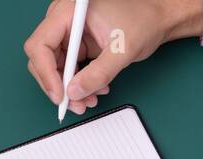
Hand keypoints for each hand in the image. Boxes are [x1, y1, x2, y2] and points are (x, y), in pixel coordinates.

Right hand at [24, 0, 202, 114]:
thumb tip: (74, 94)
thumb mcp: (123, 50)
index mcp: (71, 10)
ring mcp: (69, 32)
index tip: (60, 95)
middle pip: (42, 58)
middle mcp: (64, 19)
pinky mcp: (76, 43)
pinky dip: (77, 83)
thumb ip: (98, 74)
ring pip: (53, 67)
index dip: (46, 73)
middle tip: (74, 104)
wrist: (161, 17)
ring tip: (89, 100)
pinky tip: (94, 90)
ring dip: (69, 88)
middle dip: (58, 85)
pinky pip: (67, 68)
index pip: (40, 45)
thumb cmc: (146, 20)